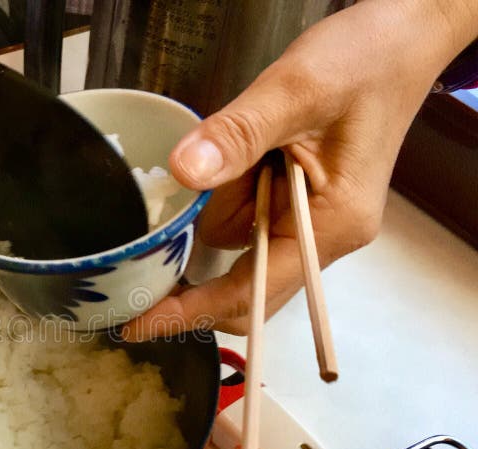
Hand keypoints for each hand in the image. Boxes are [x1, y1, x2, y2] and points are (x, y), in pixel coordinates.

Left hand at [126, 0, 477, 337]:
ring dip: (207, 222)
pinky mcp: (293, 206)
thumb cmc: (364, 61)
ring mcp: (307, 224)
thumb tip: (184, 173)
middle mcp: (321, 238)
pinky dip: (219, 203)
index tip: (138, 325)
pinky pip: (243, 221)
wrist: (399, 41)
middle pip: (244, 288)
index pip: (253, 291)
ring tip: (210, 182)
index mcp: (332, 226)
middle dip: (190, 285)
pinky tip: (220, 174)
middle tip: (132, 282)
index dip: (193, 311)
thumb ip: (240, 134)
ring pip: (236, 248)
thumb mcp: (297, 89)